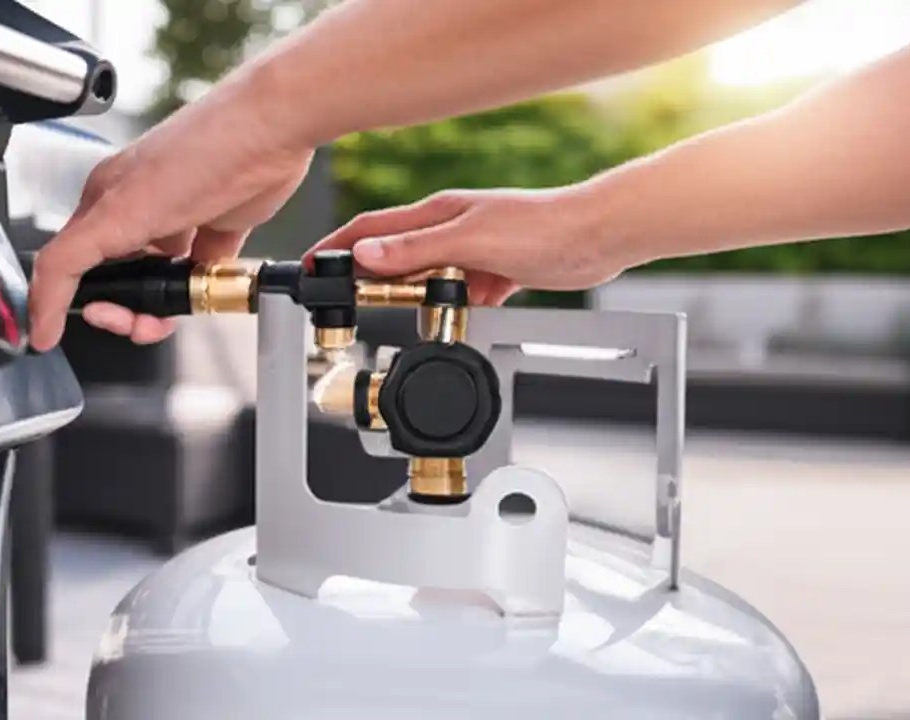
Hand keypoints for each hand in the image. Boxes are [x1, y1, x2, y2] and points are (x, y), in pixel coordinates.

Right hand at [28, 76, 312, 349]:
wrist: (273, 131)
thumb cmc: (200, 151)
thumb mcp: (120, 212)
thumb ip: (73, 257)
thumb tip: (43, 297)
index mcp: (106, 199)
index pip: (67, 262)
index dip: (57, 303)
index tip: (49, 337)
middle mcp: (138, 208)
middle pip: (115, 280)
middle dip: (119, 311)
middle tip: (133, 324)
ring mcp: (178, 220)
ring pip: (155, 283)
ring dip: (156, 309)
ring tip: (164, 319)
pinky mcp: (216, 229)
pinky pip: (196, 275)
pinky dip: (194, 294)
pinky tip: (202, 294)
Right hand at [306, 186, 628, 302]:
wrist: (600, 236)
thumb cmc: (546, 228)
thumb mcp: (470, 240)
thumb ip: (416, 250)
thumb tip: (364, 254)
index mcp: (437, 214)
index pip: (370, 229)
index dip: (335, 247)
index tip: (309, 267)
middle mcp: (450, 228)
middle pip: (391, 255)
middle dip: (361, 277)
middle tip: (337, 303)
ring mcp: (471, 249)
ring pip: (423, 278)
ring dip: (404, 297)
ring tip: (388, 320)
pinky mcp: (495, 270)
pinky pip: (457, 293)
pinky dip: (446, 309)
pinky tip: (448, 322)